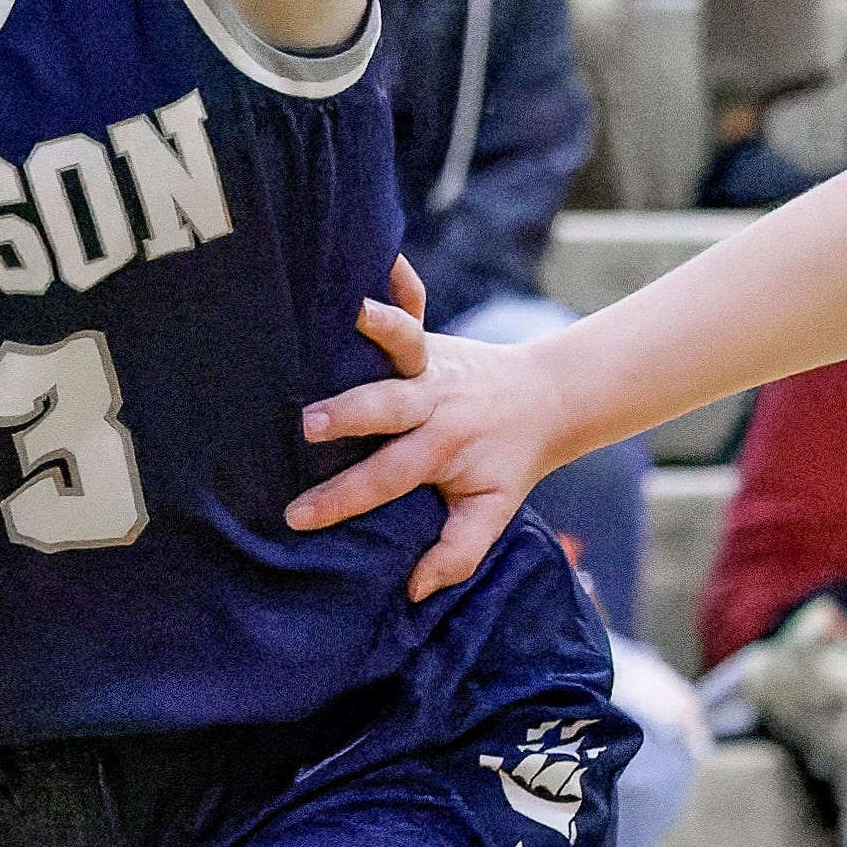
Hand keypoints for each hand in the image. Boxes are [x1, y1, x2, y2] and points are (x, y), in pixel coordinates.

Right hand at [290, 262, 560, 594]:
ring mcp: (431, 364)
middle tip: (307, 425)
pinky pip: (416, 304)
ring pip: (403, 347)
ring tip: (352, 314)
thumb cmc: (509, 460)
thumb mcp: (492, 512)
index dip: (340, 500)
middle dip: (349, 414)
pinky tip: (385, 256)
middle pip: (388, 408)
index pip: (385, 479)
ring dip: (381, 329)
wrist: (549, 398)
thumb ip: (457, 552)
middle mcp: (434, 403)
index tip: (297, 516)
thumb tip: (416, 590)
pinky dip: (401, 280)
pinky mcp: (432, 336)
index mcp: (442, 450)